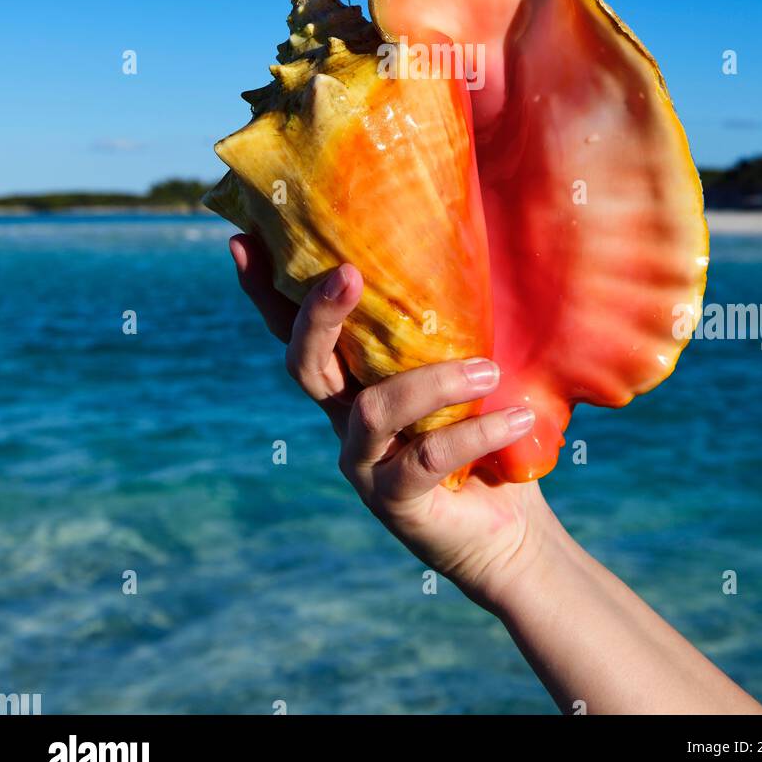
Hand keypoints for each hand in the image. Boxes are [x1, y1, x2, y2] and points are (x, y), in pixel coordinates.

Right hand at [229, 234, 558, 611]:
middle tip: (351, 273)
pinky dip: (475, 433)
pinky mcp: (395, 501)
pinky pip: (426, 458)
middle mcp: (344, 418)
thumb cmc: (485, 429)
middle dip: (320, 315)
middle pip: (305, 364)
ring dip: (432, 383)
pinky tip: (517, 416)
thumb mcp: (465, 365)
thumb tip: (473, 233)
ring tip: (487, 368)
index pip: (295, 330)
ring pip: (372, 411)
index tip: (244, 242)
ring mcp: (364, 462)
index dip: (265, 291)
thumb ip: (450, 321)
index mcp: (353, 379)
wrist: (507, 528)